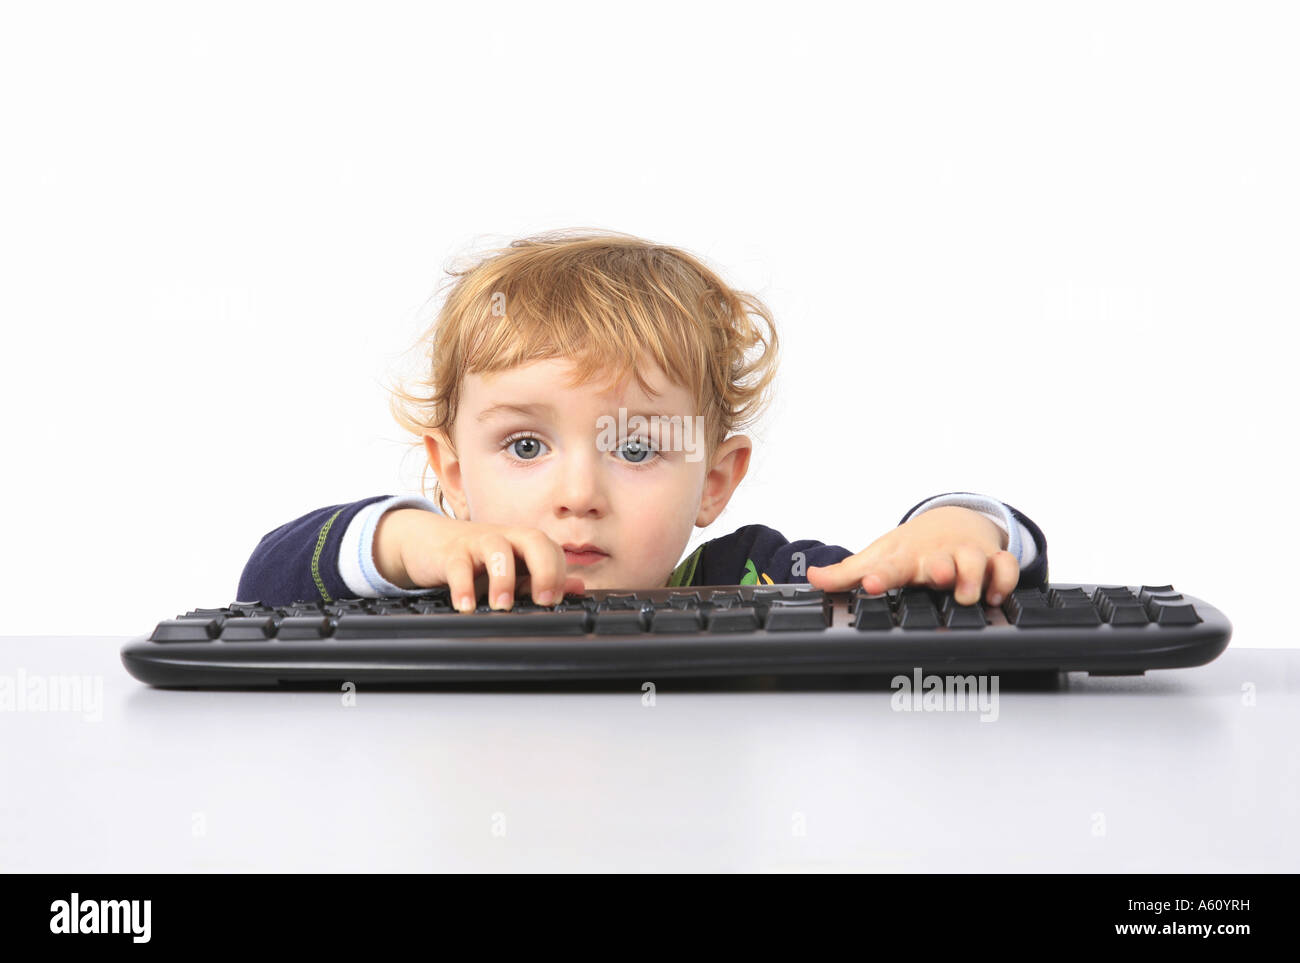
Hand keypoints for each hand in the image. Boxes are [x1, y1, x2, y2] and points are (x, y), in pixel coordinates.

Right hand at [378, 510, 585, 611]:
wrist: (430, 543)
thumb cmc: (477, 559)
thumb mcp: (512, 569)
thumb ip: (541, 578)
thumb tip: (576, 588)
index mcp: (524, 542)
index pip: (553, 551)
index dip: (559, 574)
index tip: (554, 601)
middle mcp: (505, 537)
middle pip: (534, 540)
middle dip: (544, 569)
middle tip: (543, 601)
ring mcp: (477, 542)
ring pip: (497, 549)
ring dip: (503, 578)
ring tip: (502, 605)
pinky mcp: (450, 552)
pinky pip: (458, 565)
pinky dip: (462, 587)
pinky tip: (466, 606)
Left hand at [804, 506, 1018, 605]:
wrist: (951, 521)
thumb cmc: (911, 548)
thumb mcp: (878, 558)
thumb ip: (846, 575)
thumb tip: (812, 577)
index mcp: (906, 558)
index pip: (891, 566)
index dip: (881, 575)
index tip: (871, 583)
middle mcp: (937, 556)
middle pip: (941, 560)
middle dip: (940, 568)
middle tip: (938, 575)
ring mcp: (967, 556)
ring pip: (977, 561)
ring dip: (974, 576)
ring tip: (968, 595)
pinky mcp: (993, 560)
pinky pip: (1006, 567)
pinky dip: (1005, 579)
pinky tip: (996, 595)